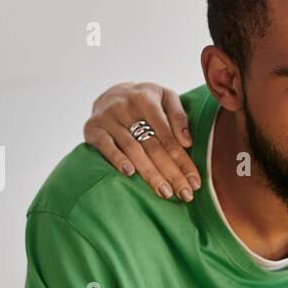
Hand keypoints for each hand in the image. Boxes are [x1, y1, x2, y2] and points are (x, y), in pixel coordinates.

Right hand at [83, 82, 200, 201]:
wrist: (109, 93)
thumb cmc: (145, 100)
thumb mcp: (165, 98)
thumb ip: (178, 116)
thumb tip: (187, 142)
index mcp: (147, 99)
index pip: (169, 136)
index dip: (183, 161)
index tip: (195, 182)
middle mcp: (126, 107)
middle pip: (153, 146)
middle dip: (171, 173)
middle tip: (185, 194)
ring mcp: (108, 118)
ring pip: (132, 149)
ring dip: (149, 173)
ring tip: (164, 192)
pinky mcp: (92, 128)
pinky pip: (105, 146)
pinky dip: (117, 159)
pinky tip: (129, 173)